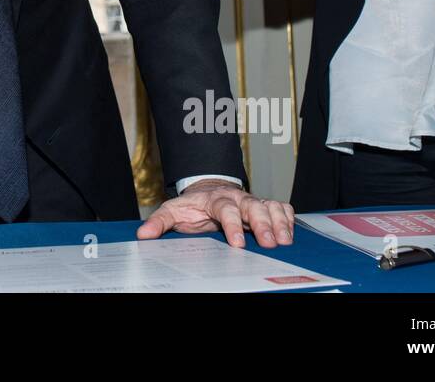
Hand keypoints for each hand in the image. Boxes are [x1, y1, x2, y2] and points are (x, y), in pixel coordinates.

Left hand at [137, 180, 293, 248]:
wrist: (207, 191)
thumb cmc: (192, 206)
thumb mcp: (172, 211)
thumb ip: (160, 222)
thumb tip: (143, 234)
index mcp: (215, 199)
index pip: (226, 209)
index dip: (233, 225)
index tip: (237, 243)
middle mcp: (237, 198)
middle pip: (253, 206)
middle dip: (263, 224)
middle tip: (270, 242)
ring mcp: (252, 201)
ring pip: (270, 206)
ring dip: (280, 222)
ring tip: (285, 241)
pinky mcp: (264, 206)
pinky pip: (281, 207)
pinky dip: (288, 218)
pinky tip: (291, 232)